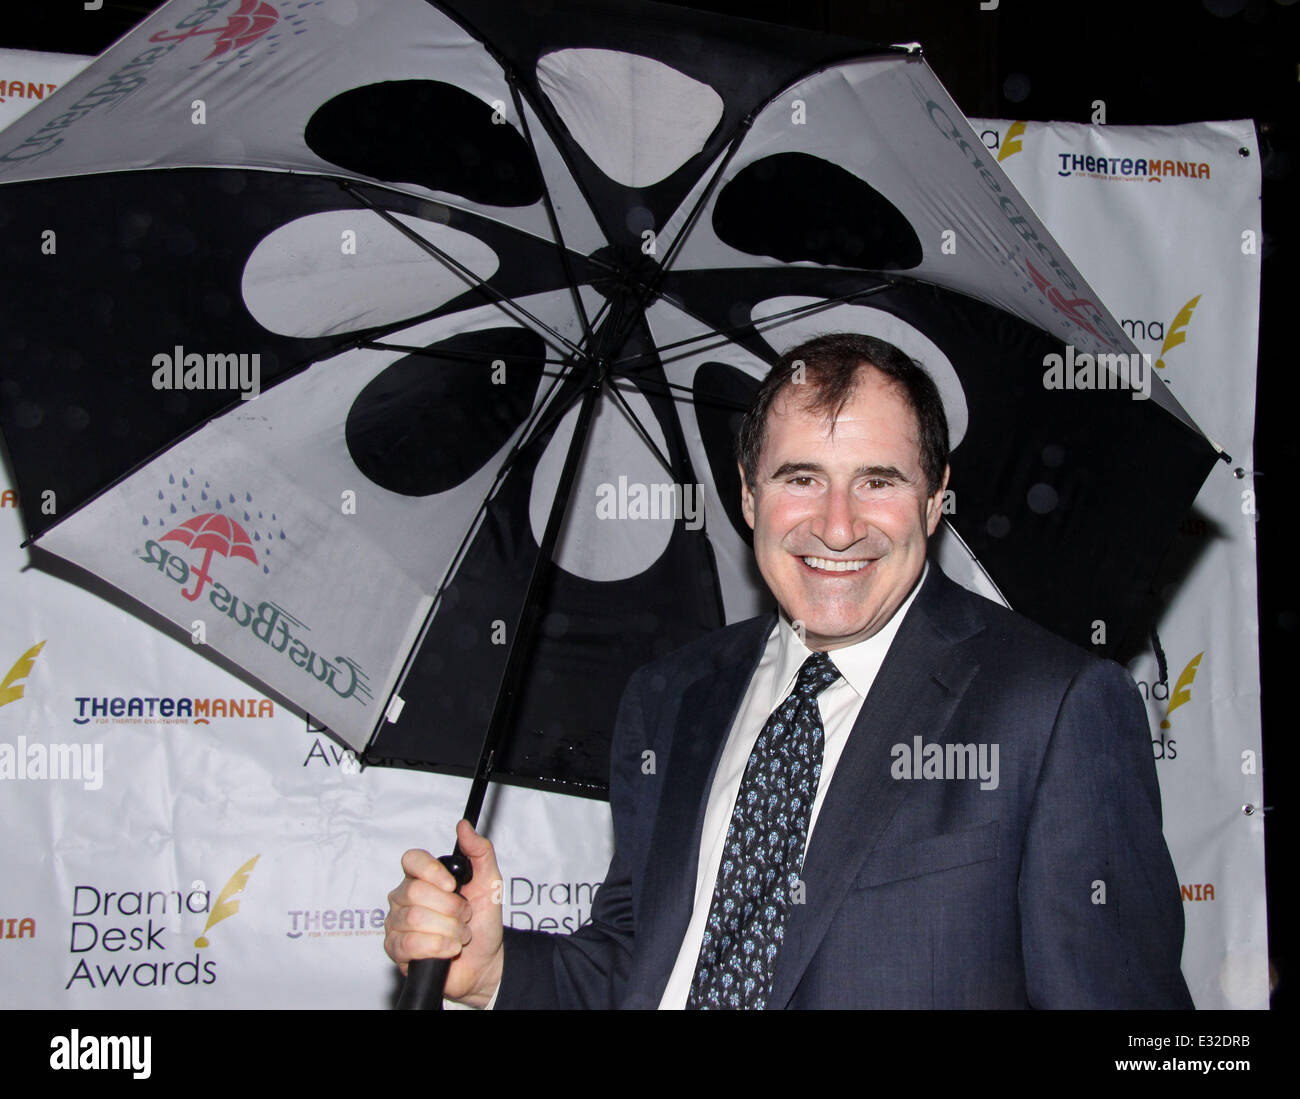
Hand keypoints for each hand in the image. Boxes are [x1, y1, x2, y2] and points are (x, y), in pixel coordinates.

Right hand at [385, 819, 503, 1007]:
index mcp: (423, 877)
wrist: (484, 961)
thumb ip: (480, 852)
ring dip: (448, 929)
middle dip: (450, 908)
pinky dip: (438, 947)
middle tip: (464, 916)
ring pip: (414, 919)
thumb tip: (464, 826)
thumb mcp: (490, 883)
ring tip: (459, 934)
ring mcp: (397, 923)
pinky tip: (449, 949)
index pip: (411, 859)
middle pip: (416, 892)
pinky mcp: (396, 949)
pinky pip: (409, 944)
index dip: (431, 871)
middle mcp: (404, 897)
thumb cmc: (483, 922)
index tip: (453, 886)